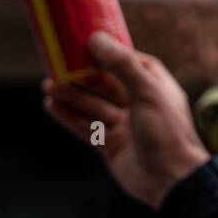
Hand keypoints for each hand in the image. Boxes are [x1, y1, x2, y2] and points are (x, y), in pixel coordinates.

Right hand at [43, 33, 209, 208]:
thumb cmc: (167, 132)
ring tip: (47, 84)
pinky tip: (51, 105)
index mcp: (157, 88)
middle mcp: (141, 105)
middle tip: (57, 63)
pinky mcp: (110, 146)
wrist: (171, 180)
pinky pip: (85, 127)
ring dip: (71, 95)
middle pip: (107, 85)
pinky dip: (68, 116)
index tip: (86, 43)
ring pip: (93, 106)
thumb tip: (96, 38)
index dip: (111, 54)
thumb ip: (122, 65)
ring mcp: (125, 126)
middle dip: (82, 75)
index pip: (132, 63)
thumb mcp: (146, 92)